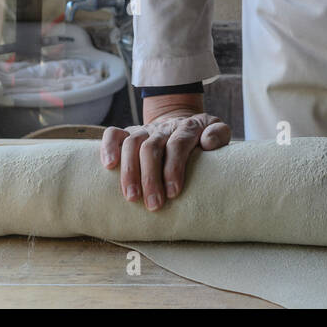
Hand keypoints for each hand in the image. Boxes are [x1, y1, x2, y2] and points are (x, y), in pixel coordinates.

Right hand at [100, 94, 230, 211]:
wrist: (181, 120)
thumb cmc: (201, 137)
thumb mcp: (218, 130)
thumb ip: (218, 133)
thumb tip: (207, 142)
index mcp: (187, 127)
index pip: (177, 144)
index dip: (173, 167)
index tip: (173, 193)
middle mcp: (163, 128)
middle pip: (151, 147)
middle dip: (150, 177)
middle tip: (153, 205)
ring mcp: (145, 130)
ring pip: (132, 144)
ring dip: (129, 172)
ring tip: (132, 198)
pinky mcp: (129, 133)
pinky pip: (114, 134)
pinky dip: (108, 147)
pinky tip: (108, 166)